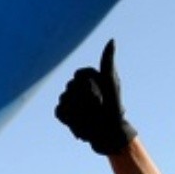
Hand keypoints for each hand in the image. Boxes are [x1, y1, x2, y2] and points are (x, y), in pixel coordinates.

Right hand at [54, 39, 136, 154]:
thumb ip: (108, 62)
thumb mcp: (111, 82)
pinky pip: (59, 111)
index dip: (89, 85)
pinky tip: (80, 123)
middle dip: (84, 99)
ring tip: (90, 117)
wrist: (111, 133)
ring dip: (78, 109)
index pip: (78, 75)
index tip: (100, 93)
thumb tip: (111, 40)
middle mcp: (79, 88)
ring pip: (64, 99)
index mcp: (89, 78)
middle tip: (97, 108)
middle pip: (70, 87)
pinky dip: (68, 117)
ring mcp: (70, 101)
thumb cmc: (115, 107)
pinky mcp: (65, 114)